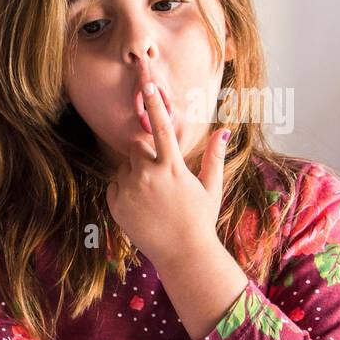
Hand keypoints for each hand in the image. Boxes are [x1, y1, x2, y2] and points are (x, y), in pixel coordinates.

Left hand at [104, 66, 231, 270]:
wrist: (182, 253)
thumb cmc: (200, 219)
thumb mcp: (211, 187)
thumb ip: (214, 157)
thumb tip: (224, 131)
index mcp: (172, 167)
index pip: (161, 128)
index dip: (154, 105)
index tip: (146, 86)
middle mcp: (147, 175)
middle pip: (138, 148)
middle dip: (147, 156)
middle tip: (161, 177)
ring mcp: (129, 190)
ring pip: (126, 167)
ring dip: (135, 174)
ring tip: (153, 198)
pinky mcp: (115, 204)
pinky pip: (114, 186)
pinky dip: (123, 191)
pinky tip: (141, 207)